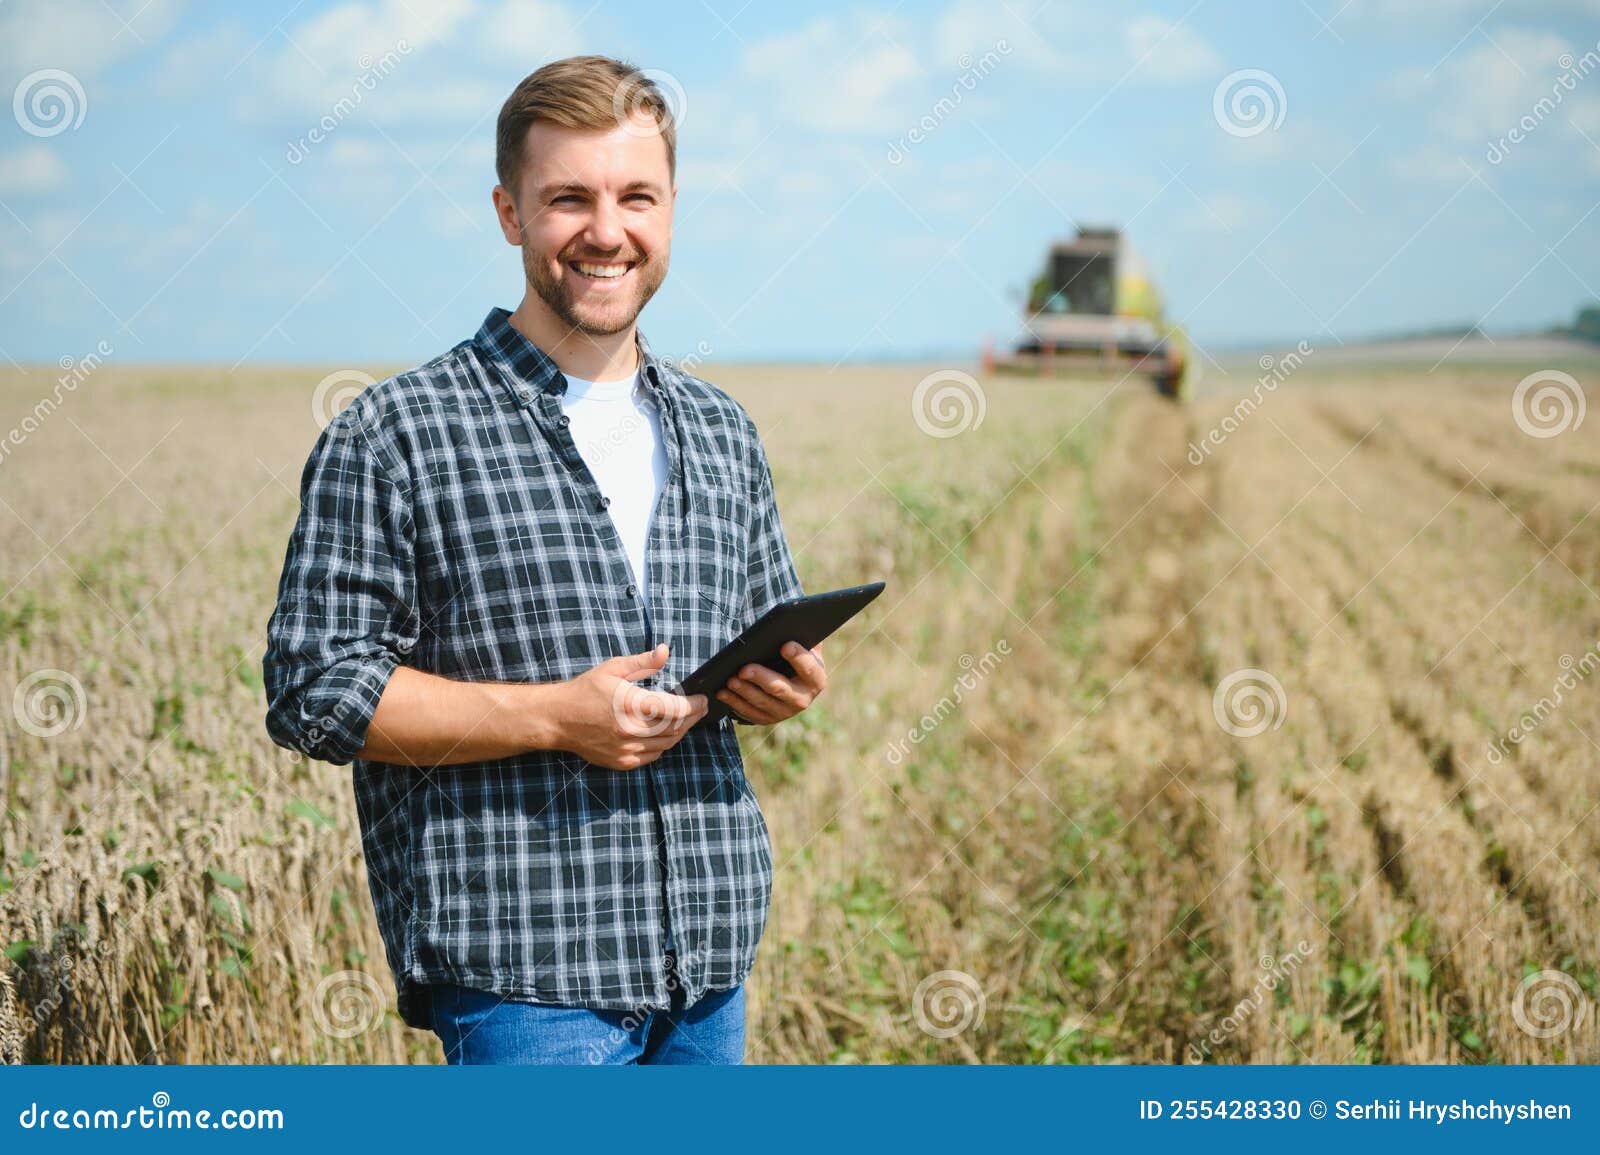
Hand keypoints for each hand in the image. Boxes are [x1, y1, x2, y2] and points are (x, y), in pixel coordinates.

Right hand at [552, 643, 707, 769]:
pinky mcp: (623, 761)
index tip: (702, 699)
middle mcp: (632, 730)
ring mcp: (627, 749)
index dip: (695, 705)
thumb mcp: (613, 668)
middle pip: (677, 728)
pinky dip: (664, 744)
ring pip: (668, 744)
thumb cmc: (585, 690)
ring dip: (681, 731)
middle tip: (700, 707)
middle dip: (693, 717)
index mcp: (632, 704)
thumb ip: (643, 661)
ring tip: (687, 718)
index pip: (677, 709)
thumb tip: (665, 651)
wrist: (558, 719)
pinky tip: (666, 733)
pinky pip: (653, 755)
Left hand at [718, 641, 826, 724]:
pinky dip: (734, 703)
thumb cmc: (794, 657)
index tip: (785, 645)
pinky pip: (749, 712)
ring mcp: (784, 712)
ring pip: (761, 702)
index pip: (810, 668)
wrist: (790, 682)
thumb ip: (804, 635)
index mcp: (815, 679)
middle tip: (744, 668)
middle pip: (780, 688)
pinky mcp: (767, 719)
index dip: (798, 657)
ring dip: (744, 691)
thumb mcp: (803, 646)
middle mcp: (802, 699)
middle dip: (761, 678)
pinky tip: (723, 692)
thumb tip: (797, 619)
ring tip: (730, 679)